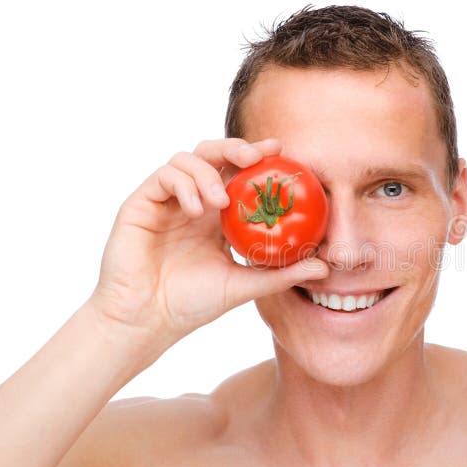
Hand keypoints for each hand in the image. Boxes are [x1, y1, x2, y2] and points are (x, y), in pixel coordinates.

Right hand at [89, 138, 328, 358]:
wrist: (146, 320)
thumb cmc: (191, 304)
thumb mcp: (244, 285)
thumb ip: (281, 273)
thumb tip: (325, 267)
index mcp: (216, 215)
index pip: (238, 173)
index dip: (258, 157)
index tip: (283, 150)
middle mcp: (192, 201)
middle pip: (213, 154)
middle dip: (235, 147)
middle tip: (256, 156)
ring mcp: (166, 200)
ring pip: (187, 159)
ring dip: (208, 172)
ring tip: (221, 200)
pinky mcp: (141, 203)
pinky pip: (164, 176)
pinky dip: (185, 185)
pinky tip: (199, 210)